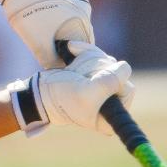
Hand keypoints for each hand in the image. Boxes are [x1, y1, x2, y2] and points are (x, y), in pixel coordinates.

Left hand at [0, 0, 93, 67]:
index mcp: (82, 16)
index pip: (85, 47)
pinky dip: (55, 20)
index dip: (74, 59)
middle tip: (50, 56)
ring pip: (70, 22)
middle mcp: (83, 4)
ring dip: (59, 33)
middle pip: (78, 34)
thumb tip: (55, 73)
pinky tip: (39, 22)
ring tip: (42, 38)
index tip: (61, 67)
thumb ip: (49, 61)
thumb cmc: (27, 10)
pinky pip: (63, 11)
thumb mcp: (37, 41)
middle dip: (66, 46)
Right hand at [7, 42, 133, 135]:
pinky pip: (98, 56)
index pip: (127, 89)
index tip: (92, 84)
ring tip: (73, 67)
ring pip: (108, 62)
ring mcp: (101, 89)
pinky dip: (85, 51)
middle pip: (118, 73)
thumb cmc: (61, 97)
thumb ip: (111, 81)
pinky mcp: (92, 76)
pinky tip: (72, 50)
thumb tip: (125, 67)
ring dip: (89, 58)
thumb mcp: (88, 92)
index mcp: (111, 117)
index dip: (112, 81)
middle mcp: (110, 103)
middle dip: (97, 67)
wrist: (38, 91)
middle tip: (80, 75)